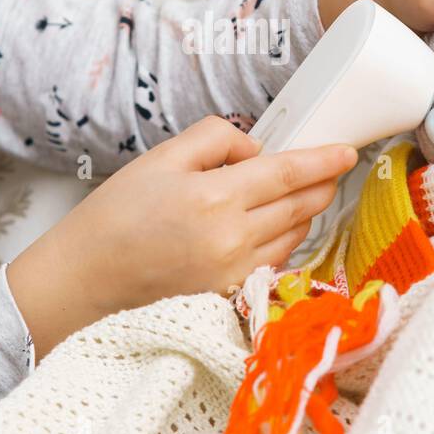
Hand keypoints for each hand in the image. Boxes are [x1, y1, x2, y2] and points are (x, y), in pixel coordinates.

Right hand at [6, 116, 356, 360]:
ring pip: (292, 237)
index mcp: (214, 199)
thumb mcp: (161, 157)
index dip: (322, 161)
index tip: (347, 151)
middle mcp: (231, 239)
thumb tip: (254, 149)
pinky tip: (275, 226)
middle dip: (321, 185)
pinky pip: (273, 261)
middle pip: (298, 207)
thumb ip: (215, 141)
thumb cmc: (116, 215)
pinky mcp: (227, 293)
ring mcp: (232, 271)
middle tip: (332, 168)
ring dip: (305, 212)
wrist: (86, 277)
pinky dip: (283, 240)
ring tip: (302, 193)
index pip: (286, 174)